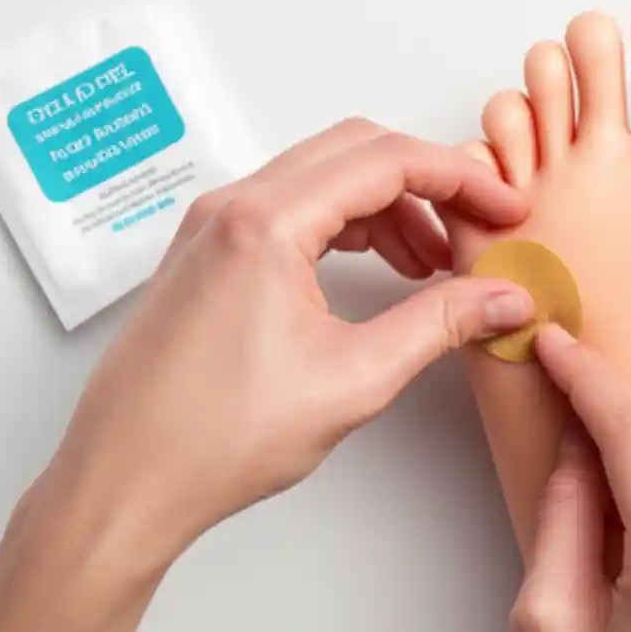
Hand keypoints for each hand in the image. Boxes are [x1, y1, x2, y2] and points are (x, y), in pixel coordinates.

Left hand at [47, 119, 536, 557]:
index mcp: (266, 223)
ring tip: (434, 264)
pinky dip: (345, 226)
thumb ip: (439, 325)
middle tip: (477, 226)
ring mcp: (214, 227)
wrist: (124, 479)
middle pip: (355, 152)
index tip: (504, 208)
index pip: (387, 161)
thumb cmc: (216, 437)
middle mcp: (233, 207)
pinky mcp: (207, 254)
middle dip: (428, 184)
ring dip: (387, 207)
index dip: (461, 179)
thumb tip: (505, 299)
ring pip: (322, 179)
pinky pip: (291, 210)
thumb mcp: (353, 378)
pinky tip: (379, 270)